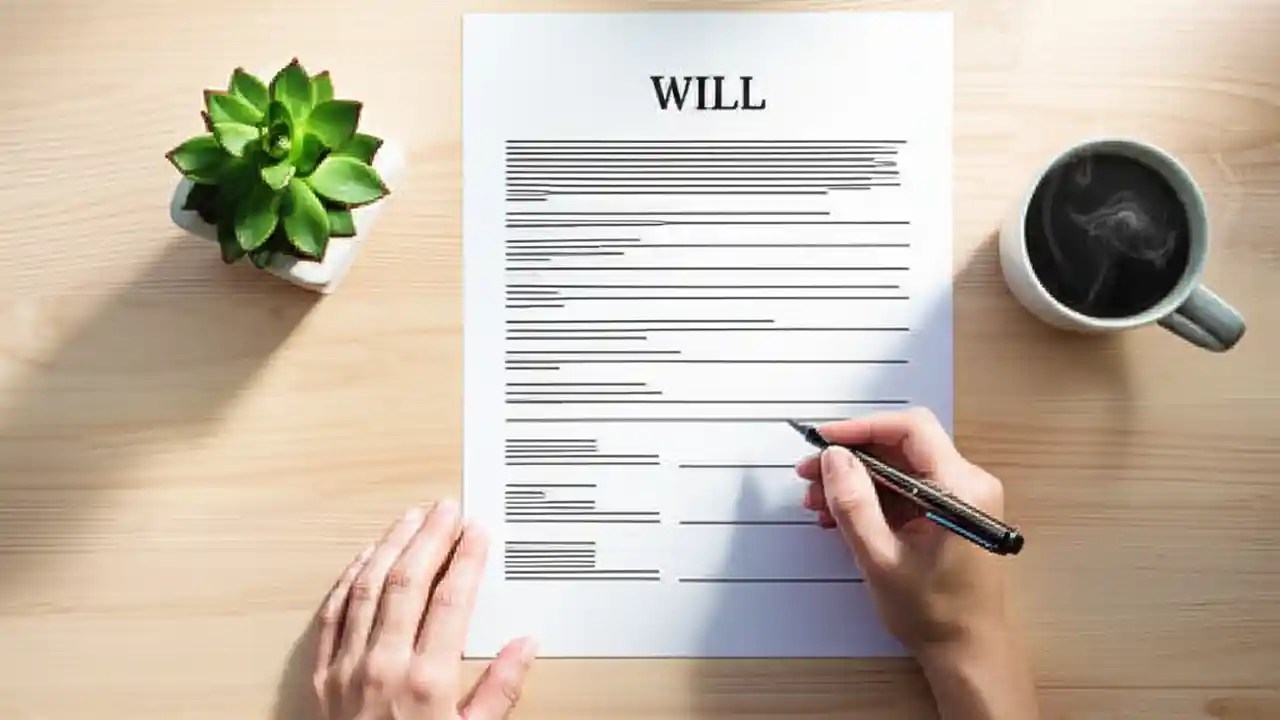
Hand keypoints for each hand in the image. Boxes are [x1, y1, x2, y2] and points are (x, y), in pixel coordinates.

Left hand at [313, 500, 536, 719]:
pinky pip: (333, 614)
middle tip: (446, 510)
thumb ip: (499, 692)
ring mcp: (346, 669)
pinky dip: (349, 579)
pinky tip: (365, 558)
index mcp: (426, 683)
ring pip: (366, 588)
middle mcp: (382, 668)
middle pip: (407, 582)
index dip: (467, 559)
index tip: (478, 532)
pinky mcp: (322, 678)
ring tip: (409, 519)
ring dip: (389, 547)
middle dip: (429, 538)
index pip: (451, 600)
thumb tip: (524, 646)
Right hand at [796, 409, 1037, 719]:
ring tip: (816, 501)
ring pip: (898, 469)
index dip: (862, 428)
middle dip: (851, 457)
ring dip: (855, 480)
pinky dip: (870, 498)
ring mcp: (959, 499)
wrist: (966, 652)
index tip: (824, 441)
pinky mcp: (948, 514)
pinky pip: (904, 491)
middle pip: (901, 447)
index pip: (910, 430)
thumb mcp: (881, 559)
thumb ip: (854, 504)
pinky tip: (839, 516)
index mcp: (961, 489)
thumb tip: (833, 458)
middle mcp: (967, 484)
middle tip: (809, 474)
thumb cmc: (933, 613)